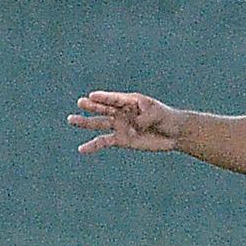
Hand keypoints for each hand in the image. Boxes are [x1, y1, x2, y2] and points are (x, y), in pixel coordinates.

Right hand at [70, 91, 185, 153]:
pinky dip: (93, 145)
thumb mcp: (158, 114)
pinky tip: (82, 149)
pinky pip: (104, 141)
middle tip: (80, 103)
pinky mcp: (121, 139)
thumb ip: (144, 118)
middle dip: (92, 106)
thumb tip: (133, 126)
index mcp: (130, 101)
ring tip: (71, 120)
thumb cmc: (166, 117)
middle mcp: (121, 112)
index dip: (104, 98)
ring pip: (99, 123)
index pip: (114, 99)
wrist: (173, 133)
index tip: (92, 96)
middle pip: (103, 108)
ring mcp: (120, 125)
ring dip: (86, 122)